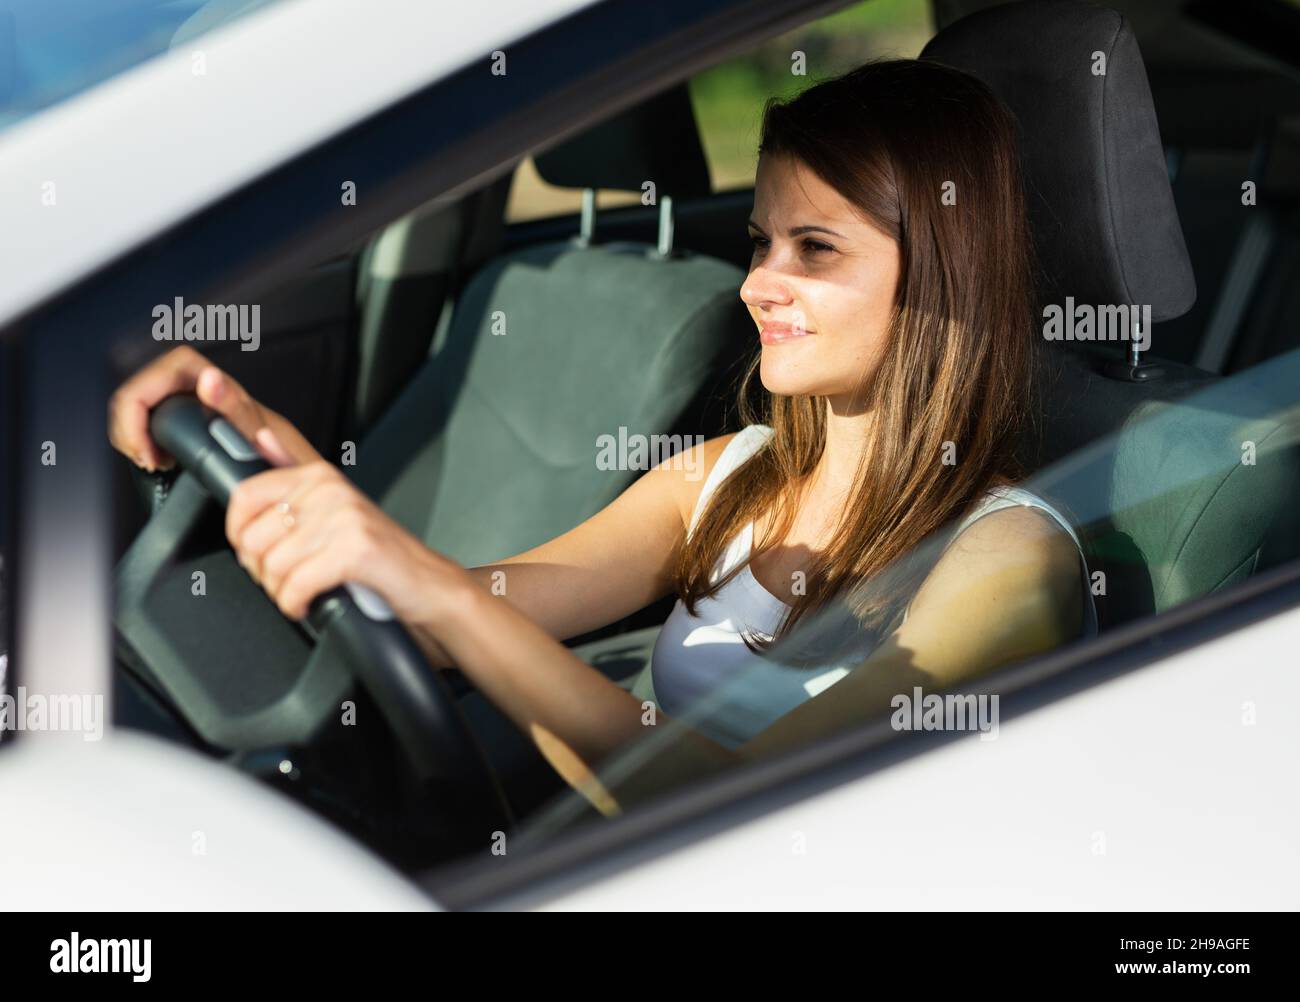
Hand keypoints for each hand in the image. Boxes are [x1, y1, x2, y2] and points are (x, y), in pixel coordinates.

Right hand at [108, 345, 317, 470]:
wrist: (298, 484)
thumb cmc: (288, 462)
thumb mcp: (263, 438)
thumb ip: (236, 407)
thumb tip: (209, 377)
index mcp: (222, 386)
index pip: (167, 367)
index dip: (139, 401)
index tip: (145, 444)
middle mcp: (206, 391)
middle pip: (143, 387)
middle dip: (129, 424)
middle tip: (146, 458)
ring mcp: (196, 406)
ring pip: (141, 403)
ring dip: (133, 433)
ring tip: (152, 461)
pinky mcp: (190, 424)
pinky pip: (151, 420)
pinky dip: (143, 441)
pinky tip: (159, 460)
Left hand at [225, 440, 469, 628]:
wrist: (428, 584)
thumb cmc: (378, 555)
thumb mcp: (333, 511)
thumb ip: (294, 481)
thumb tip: (262, 438)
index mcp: (319, 475)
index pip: (245, 495)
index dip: (238, 534)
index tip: (255, 553)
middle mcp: (330, 490)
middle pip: (253, 537)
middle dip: (261, 571)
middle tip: (285, 580)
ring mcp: (345, 518)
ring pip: (272, 566)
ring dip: (281, 592)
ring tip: (301, 593)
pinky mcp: (355, 550)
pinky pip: (296, 585)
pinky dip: (296, 604)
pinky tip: (309, 604)